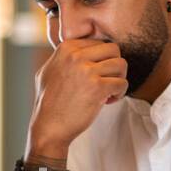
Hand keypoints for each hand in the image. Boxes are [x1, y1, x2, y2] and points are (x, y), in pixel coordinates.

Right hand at [27, 39, 127, 154]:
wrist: (48, 127)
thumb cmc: (48, 102)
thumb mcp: (50, 70)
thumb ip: (65, 57)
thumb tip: (82, 46)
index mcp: (66, 47)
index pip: (99, 43)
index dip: (102, 60)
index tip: (95, 76)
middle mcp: (76, 55)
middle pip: (113, 49)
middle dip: (115, 66)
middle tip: (108, 81)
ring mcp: (86, 71)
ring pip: (121, 64)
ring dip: (120, 79)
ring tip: (110, 91)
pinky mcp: (97, 87)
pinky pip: (122, 83)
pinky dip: (120, 93)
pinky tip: (108, 101)